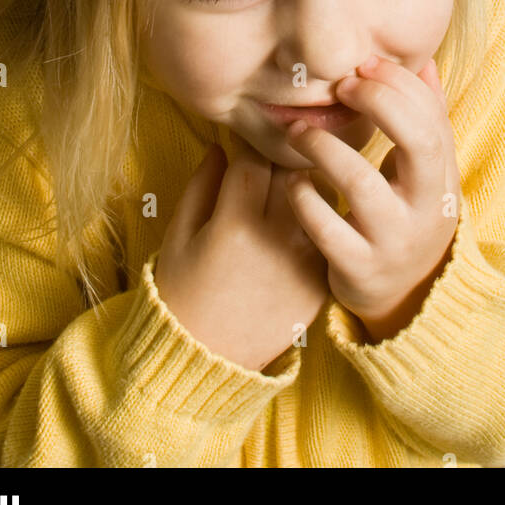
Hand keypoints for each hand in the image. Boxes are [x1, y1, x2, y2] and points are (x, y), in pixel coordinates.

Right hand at [154, 133, 328, 373]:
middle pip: (291, 172)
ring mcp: (304, 261)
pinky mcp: (320, 280)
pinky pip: (326, 231)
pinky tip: (294, 229)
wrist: (207, 359)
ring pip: (318, 197)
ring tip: (282, 197)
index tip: (239, 157)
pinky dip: (315, 222)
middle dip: (277, 164)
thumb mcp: (178, 235)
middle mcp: (277, 238)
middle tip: (264, 172)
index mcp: (236, 223)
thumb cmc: (183, 293)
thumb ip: (200, 184)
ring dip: (303, 189)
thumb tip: (220, 145)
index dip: (245, 152)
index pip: (254, 158)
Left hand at [284, 55, 460, 340]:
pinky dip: (303, 198)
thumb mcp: (426, 174)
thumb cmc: (408, 216)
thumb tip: (424, 61)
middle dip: (380, 104)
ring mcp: (394, 241)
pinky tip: (291, 181)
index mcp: (443, 178)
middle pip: (418, 142)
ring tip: (298, 132)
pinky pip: (326, 228)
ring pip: (361, 184)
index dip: (399, 85)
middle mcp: (426, 209)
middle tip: (340, 87)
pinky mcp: (359, 268)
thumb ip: (426, 119)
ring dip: (325, 147)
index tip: (362, 65)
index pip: (432, 118)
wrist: (408, 300)